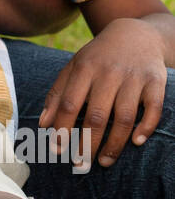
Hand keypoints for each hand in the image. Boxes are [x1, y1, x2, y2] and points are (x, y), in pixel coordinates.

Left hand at [38, 18, 167, 167]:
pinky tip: (137, 143)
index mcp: (85, 68)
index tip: (57, 151)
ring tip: (103, 162)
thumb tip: (43, 124)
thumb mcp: (74, 68)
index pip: (69, 104)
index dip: (62, 129)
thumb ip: (57, 94)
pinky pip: (153, 108)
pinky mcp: (156, 80)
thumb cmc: (99, 57)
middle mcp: (109, 72)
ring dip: (114, 144)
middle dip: (86, 144)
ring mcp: (134, 76)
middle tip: (80, 164)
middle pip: (96, 115)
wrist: (136, 34)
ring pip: (124, 117)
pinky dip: (146, 127)